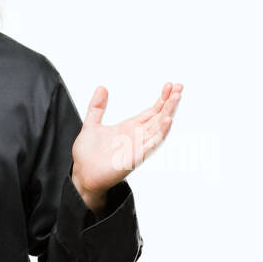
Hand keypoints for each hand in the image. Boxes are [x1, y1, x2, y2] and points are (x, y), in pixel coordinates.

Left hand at [71, 82, 182, 207]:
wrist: (83, 175)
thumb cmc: (88, 156)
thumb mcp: (91, 125)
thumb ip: (97, 107)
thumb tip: (101, 88)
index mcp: (129, 128)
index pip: (151, 111)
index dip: (161, 99)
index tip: (169, 86)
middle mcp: (136, 136)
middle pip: (158, 116)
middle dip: (169, 102)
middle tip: (179, 86)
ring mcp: (137, 146)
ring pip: (158, 127)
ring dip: (168, 112)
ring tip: (176, 98)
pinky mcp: (135, 157)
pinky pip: (151, 144)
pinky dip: (160, 133)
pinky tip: (167, 121)